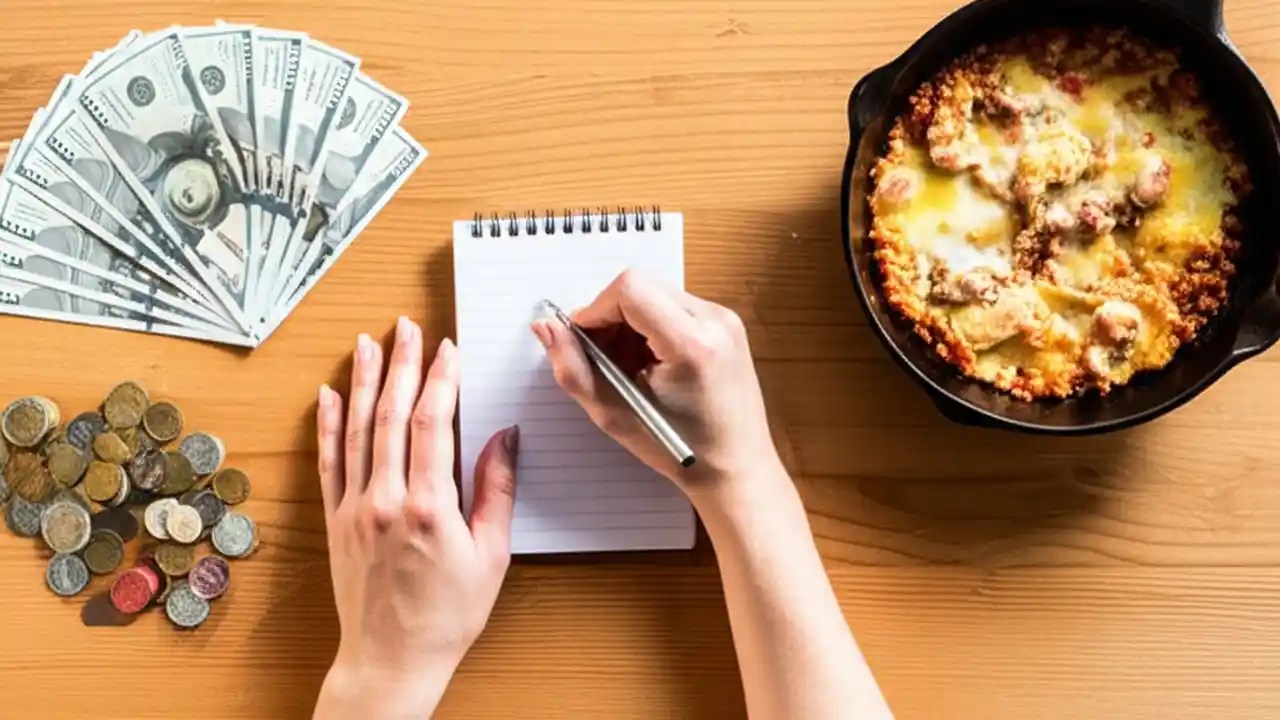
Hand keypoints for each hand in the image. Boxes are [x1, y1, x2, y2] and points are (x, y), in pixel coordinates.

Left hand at [313, 318, 519, 719]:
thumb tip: (504, 437)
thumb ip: (497, 490)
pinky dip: (328, 426)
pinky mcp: (336, 522)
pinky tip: (330, 395)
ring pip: (357, 430)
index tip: (448, 350)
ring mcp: (355, 509)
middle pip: (392, 414)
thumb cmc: (447, 616)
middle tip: (406, 327)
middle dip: (401, 364)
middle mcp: (386, 500)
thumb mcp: (491, 555)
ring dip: (364, 382)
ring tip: (368, 344)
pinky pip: (329, 462)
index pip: (435, 422)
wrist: (392, 662)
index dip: (441, 379)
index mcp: (429, 506)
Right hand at [531, 270, 785, 510]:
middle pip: (641, 285)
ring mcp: (725, 319)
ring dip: (629, 322)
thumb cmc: (682, 450)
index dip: (595, 310)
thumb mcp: (615, 415)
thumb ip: (573, 369)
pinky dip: (649, 327)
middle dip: (610, 317)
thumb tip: (546, 327)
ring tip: (627, 367)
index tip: (583, 340)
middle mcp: (715, 321)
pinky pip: (673, 305)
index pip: (629, 289)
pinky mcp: (726, 323)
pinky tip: (648, 364)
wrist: (736, 467)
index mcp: (692, 344)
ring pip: (655, 292)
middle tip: (602, 359)